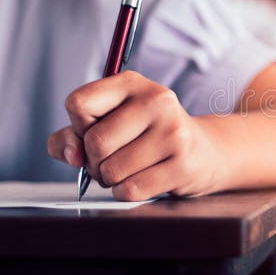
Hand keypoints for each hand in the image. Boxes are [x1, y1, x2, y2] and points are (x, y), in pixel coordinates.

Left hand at [47, 71, 217, 200]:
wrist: (203, 152)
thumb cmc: (145, 136)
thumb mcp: (108, 122)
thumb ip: (72, 136)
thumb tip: (72, 155)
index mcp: (133, 83)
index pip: (78, 104)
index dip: (78, 126)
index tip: (97, 129)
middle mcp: (156, 101)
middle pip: (94, 143)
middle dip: (95, 160)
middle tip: (113, 157)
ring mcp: (173, 133)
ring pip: (111, 171)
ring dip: (111, 179)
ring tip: (130, 168)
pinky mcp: (183, 164)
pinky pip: (130, 190)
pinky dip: (127, 192)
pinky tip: (144, 179)